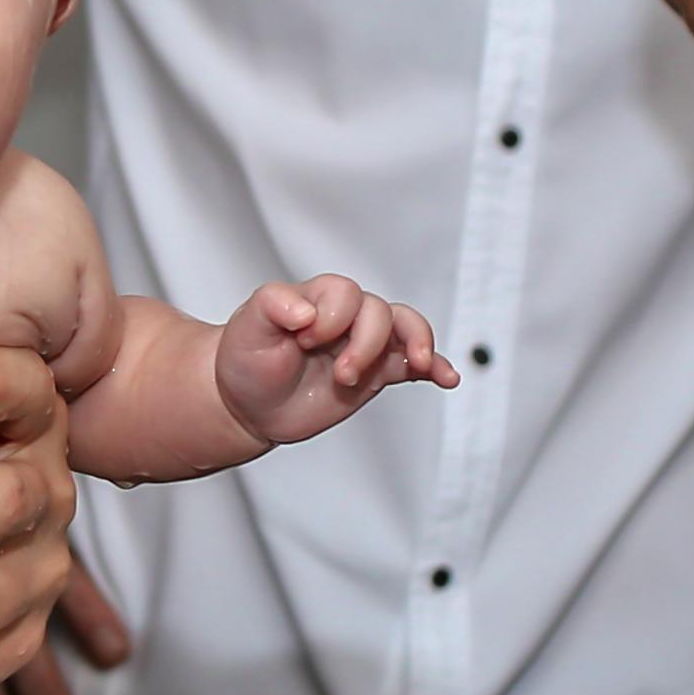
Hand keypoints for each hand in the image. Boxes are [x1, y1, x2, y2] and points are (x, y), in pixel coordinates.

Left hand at [213, 274, 459, 442]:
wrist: (247, 401)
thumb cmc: (247, 356)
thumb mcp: (248, 326)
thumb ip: (273, 305)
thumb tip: (306, 310)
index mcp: (319, 298)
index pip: (346, 294)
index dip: (333, 318)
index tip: (305, 340)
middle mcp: (347, 317)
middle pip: (379, 313)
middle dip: (366, 345)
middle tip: (340, 374)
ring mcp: (365, 344)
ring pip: (406, 329)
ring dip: (416, 344)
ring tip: (417, 363)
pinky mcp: (376, 372)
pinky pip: (414, 364)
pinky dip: (435, 367)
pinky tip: (446, 378)